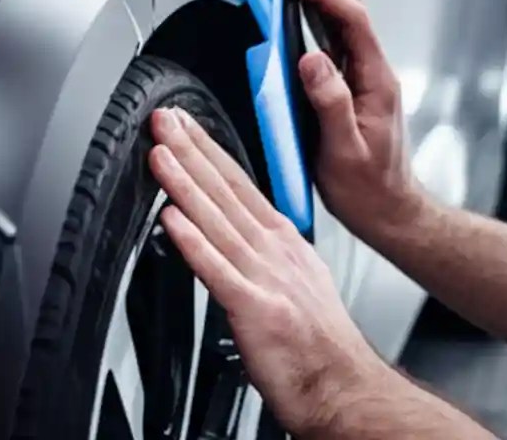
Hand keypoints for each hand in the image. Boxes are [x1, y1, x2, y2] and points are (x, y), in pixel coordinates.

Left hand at [148, 107, 385, 437]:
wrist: (347, 388)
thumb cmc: (320, 346)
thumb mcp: (298, 282)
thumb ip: (266, 255)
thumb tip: (240, 236)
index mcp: (284, 244)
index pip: (241, 185)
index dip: (209, 152)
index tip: (186, 127)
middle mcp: (274, 252)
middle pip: (226, 191)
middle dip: (192, 151)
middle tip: (164, 118)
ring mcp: (264, 277)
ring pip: (217, 220)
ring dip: (185, 183)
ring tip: (160, 152)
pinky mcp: (254, 309)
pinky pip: (218, 271)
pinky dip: (194, 241)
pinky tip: (171, 218)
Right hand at [283, 0, 419, 237]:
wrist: (390, 212)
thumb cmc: (369, 189)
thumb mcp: (344, 151)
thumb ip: (329, 103)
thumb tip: (311, 60)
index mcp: (375, 79)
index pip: (350, 19)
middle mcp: (372, 71)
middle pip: (348, 8)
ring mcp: (363, 77)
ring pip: (341, 20)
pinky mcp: (351, 86)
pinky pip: (333, 39)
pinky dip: (313, 16)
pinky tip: (296, 9)